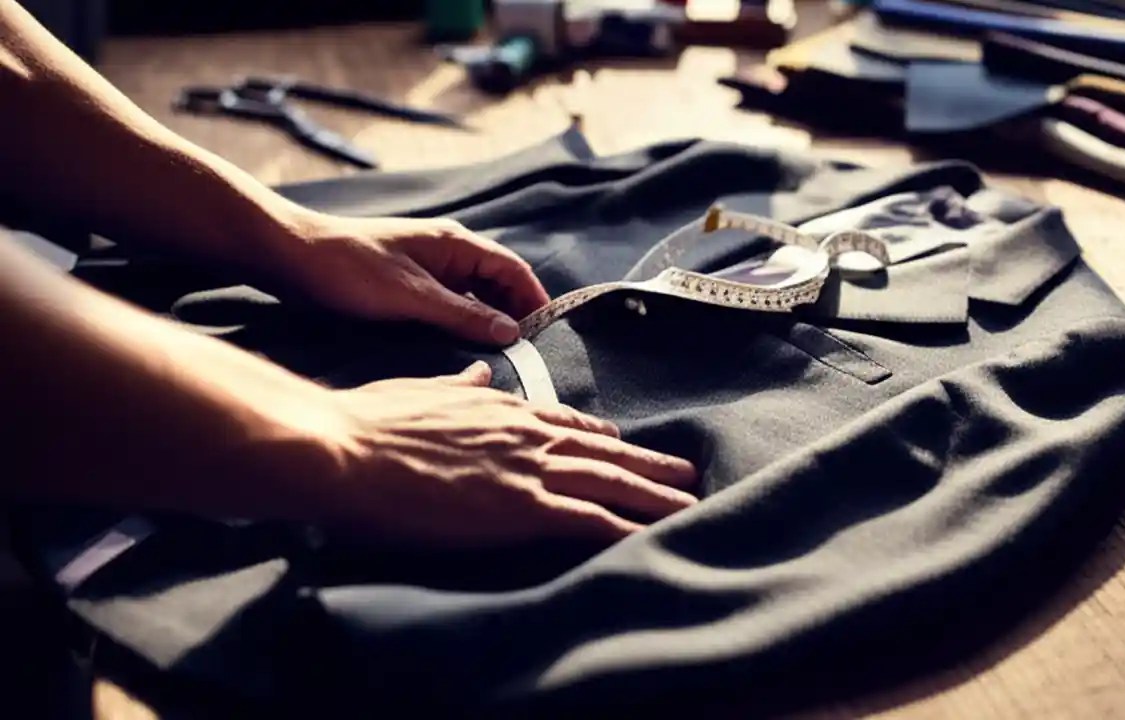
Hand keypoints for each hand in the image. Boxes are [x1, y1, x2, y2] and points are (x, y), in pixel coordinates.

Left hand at [261, 211, 550, 344]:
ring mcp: (427, 270)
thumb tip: (512, 332)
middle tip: (526, 355)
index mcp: (455, 244)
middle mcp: (447, 254)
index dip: (535, 300)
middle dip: (515, 314)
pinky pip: (450, 306)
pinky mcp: (408, 286)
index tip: (548, 334)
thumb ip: (464, 315)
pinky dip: (463, 325)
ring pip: (474, 297)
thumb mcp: (412, 297)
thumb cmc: (348, 269)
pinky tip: (460, 350)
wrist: (289, 256)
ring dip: (488, 322)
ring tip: (499, 358)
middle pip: (498, 284)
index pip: (513, 270)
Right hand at [317, 362, 698, 545]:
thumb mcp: (420, 389)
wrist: (346, 446)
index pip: (565, 422)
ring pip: (608, 481)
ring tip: (688, 504)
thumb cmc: (370, 421)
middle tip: (685, 474)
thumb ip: (456, 385)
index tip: (623, 443)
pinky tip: (649, 537)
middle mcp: (525, 433)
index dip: (599, 435)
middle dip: (648, 465)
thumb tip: (476, 371)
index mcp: (500, 407)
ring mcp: (527, 469)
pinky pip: (587, 520)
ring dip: (652, 495)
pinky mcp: (520, 507)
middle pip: (603, 451)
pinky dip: (623, 528)